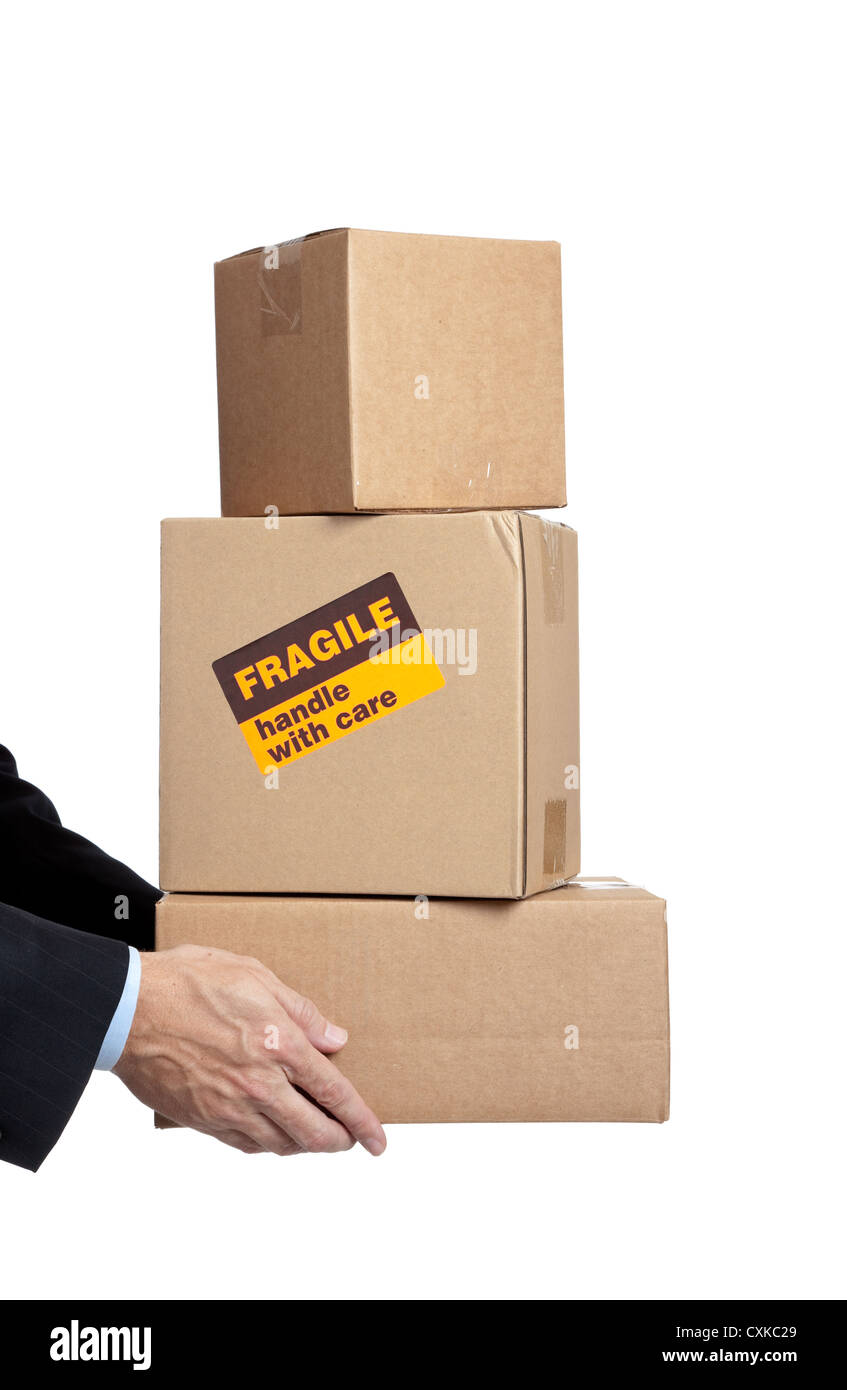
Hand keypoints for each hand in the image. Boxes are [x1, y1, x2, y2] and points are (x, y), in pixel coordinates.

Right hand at [113, 944, 385, 1157]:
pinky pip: (247, 1145)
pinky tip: (273, 1133)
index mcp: (279, 1044)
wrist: (128, 1009)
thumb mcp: (254, 975)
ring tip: (313, 1133)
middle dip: (340, 1141)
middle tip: (350, 1140)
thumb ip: (301, 1012)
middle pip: (315, 1133)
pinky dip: (269, 1144)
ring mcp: (230, 1107)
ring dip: (305, 1144)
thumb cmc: (187, 982)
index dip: (363, 1121)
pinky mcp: (203, 1120)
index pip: (335, 1094)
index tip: (379, 1140)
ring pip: (282, 1144)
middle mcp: (260, 1084)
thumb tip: (335, 1039)